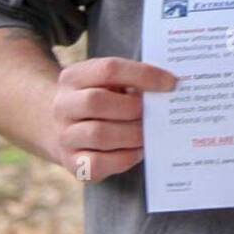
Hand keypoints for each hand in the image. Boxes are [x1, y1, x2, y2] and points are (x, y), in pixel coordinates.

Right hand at [47, 56, 176, 182]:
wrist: (64, 129)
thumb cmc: (100, 101)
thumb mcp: (108, 83)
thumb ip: (132, 81)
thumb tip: (169, 87)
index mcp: (73, 77)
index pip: (109, 69)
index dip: (143, 75)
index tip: (171, 83)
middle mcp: (63, 105)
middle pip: (96, 101)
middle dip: (133, 108)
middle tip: (156, 113)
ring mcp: (64, 136)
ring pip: (99, 134)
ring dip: (132, 134)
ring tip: (150, 133)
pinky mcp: (72, 163)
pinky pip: (98, 162)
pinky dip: (125, 157)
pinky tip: (139, 150)